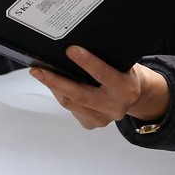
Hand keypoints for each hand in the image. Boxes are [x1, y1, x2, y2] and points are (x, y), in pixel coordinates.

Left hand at [29, 46, 169, 130]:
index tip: (70, 50)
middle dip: (55, 81)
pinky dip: (62, 95)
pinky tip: (58, 86)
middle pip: (79, 94)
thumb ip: (105, 60)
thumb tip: (73, 51)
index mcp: (126, 88)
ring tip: (42, 74)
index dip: (87, 62)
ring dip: (54, 87)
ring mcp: (103, 118)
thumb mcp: (123, 64)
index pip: (104, 74)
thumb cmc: (125, 74)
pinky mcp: (92, 124)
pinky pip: (71, 108)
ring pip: (70, 102)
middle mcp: (115, 106)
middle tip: (37, 70)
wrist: (136, 96)